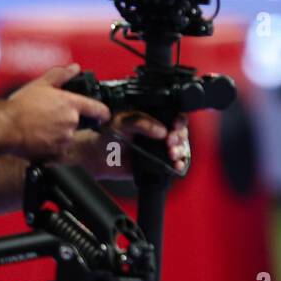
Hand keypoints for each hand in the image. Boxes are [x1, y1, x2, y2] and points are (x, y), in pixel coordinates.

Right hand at [5, 63, 109, 162]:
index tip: (104, 114)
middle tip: (49, 115)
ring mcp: (64, 138)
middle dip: (66, 119)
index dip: (102, 111)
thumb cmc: (20, 107)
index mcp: (71, 104)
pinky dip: (51, 145)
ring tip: (40, 126)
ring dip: (58, 132)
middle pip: (77, 122)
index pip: (96, 108)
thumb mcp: (41, 84)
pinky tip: (39, 137)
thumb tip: (74, 69)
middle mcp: (71, 122)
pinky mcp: (54, 151)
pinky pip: (58, 149)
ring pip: (67, 135)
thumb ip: (60, 75)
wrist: (5, 127)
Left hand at [70, 112, 190, 180]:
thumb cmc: (109, 136)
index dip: (179, 121)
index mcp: (153, 117)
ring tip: (172, 154)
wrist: (99, 158)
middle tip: (170, 141)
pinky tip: (176, 165)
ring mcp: (160, 147)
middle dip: (180, 137)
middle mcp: (159, 131)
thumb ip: (141, 123)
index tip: (174, 126)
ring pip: (181, 147)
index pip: (174, 115)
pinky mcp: (159, 163)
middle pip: (181, 132)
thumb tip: (162, 131)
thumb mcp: (123, 122)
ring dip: (181, 150)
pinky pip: (174, 164)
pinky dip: (179, 165)